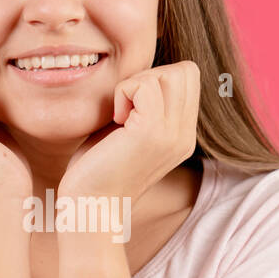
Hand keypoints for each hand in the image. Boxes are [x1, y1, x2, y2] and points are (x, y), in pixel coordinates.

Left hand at [58, 60, 199, 204]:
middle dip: (150, 77)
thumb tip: (138, 73)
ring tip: (121, 116)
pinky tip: (115, 120)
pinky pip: (145, 85)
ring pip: (169, 73)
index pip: (188, 79)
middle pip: (186, 71)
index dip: (157, 80)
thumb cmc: (97, 169)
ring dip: (136, 85)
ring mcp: (172, 134)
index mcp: (182, 136)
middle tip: (126, 109)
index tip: (132, 108)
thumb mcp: (129, 132)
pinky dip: (124, 92)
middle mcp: (184, 136)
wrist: (90, 206)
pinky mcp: (151, 133)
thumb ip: (141, 105)